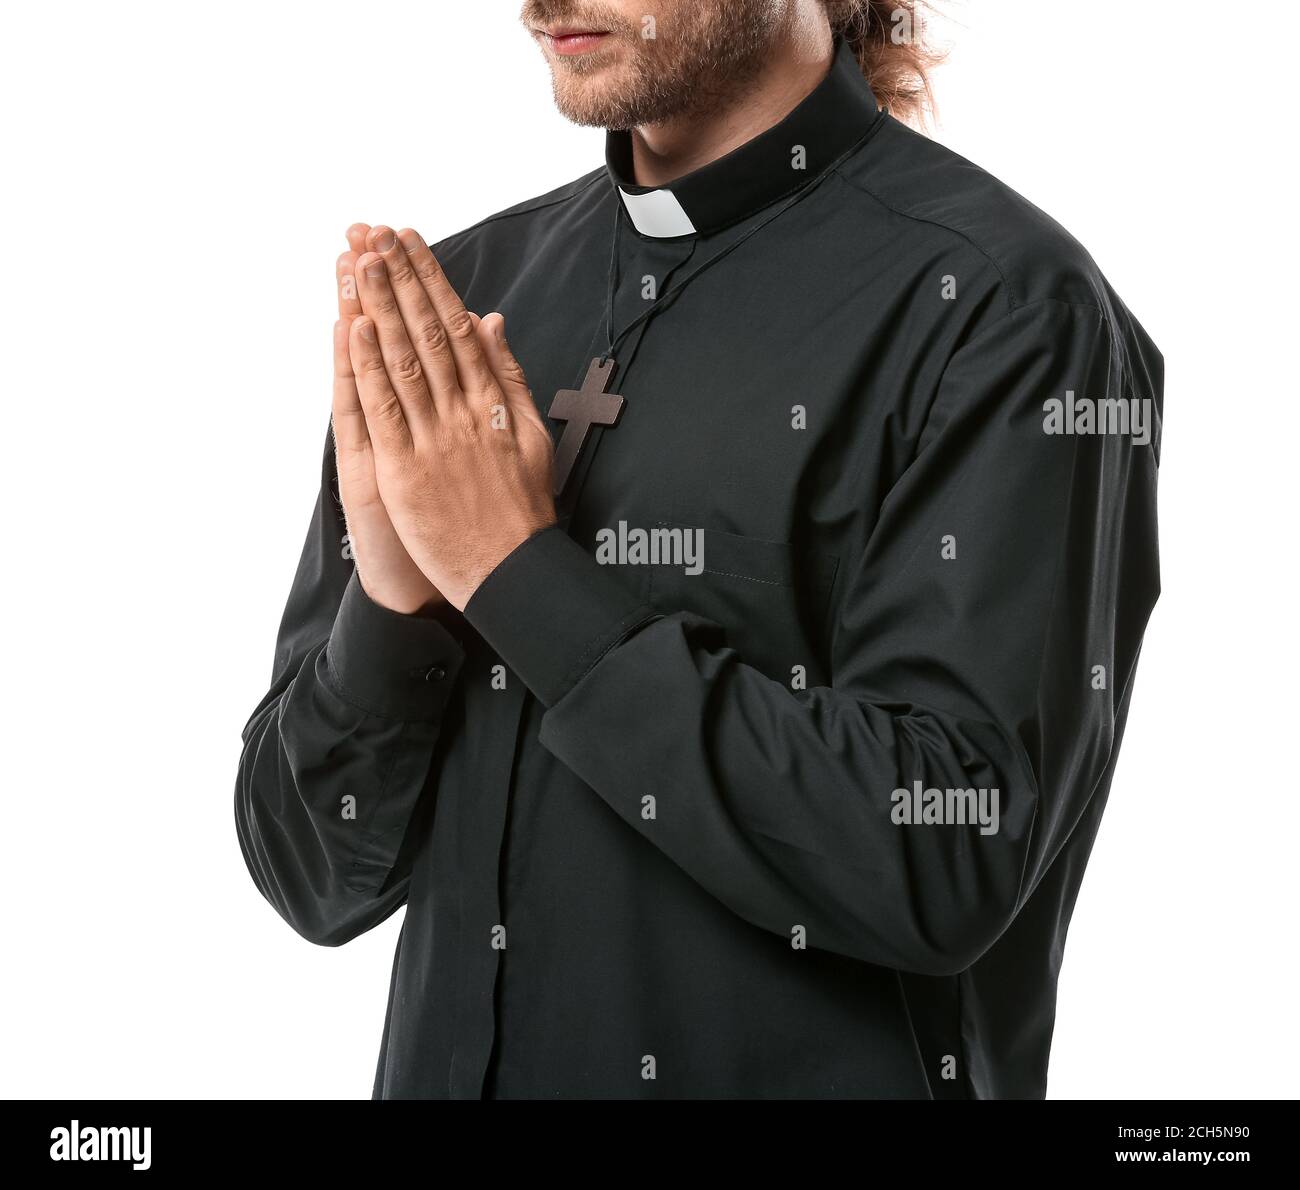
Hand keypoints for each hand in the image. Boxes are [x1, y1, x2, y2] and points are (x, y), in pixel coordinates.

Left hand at [348, 225, 556, 610]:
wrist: (512, 573)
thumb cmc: (520, 512)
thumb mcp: (531, 437)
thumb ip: (510, 378)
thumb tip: (491, 323)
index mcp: (493, 403)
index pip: (457, 326)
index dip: (431, 280)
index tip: (411, 242)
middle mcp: (463, 413)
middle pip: (428, 332)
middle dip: (401, 279)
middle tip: (377, 233)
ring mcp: (432, 440)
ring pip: (403, 361)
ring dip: (380, 307)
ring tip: (361, 260)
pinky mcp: (404, 471)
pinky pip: (383, 410)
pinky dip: (367, 367)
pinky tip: (354, 327)